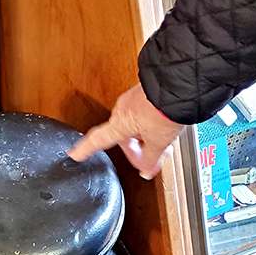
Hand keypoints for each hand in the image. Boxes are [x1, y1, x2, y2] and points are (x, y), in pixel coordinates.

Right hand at [67, 83, 183, 178]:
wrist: (180, 83)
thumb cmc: (166, 108)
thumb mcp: (159, 142)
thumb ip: (151, 160)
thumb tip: (146, 171)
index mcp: (119, 124)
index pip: (97, 141)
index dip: (85, 150)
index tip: (74, 154)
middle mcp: (121, 110)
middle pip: (122, 136)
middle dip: (137, 149)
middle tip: (151, 161)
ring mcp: (132, 99)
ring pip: (135, 124)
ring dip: (146, 136)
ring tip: (164, 142)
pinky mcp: (144, 91)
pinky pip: (143, 113)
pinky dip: (151, 122)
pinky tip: (165, 126)